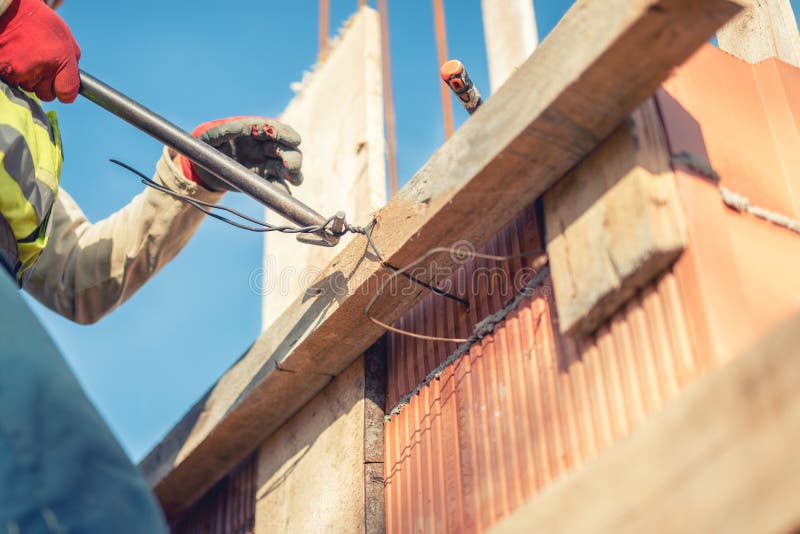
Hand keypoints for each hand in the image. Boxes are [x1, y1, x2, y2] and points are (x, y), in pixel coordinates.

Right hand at [0, 0, 80, 102]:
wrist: (11, 10)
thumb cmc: (40, 23)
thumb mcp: (65, 39)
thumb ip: (71, 62)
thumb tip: (73, 82)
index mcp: (61, 60)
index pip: (67, 93)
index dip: (65, 93)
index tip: (62, 89)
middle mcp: (42, 68)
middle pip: (47, 95)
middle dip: (45, 85)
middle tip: (41, 68)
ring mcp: (21, 71)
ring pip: (28, 88)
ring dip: (28, 78)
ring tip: (26, 58)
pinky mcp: (4, 71)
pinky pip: (13, 82)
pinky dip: (14, 74)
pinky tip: (15, 59)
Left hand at [179, 117, 303, 192]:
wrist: (202, 166)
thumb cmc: (208, 145)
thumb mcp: (212, 136)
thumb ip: (227, 130)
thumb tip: (243, 127)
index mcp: (255, 132)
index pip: (275, 130)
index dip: (286, 134)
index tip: (295, 140)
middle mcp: (264, 147)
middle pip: (286, 150)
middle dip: (293, 157)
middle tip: (291, 166)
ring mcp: (266, 164)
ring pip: (287, 168)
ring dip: (294, 174)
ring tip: (294, 179)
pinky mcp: (263, 180)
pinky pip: (277, 185)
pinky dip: (282, 190)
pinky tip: (284, 195)